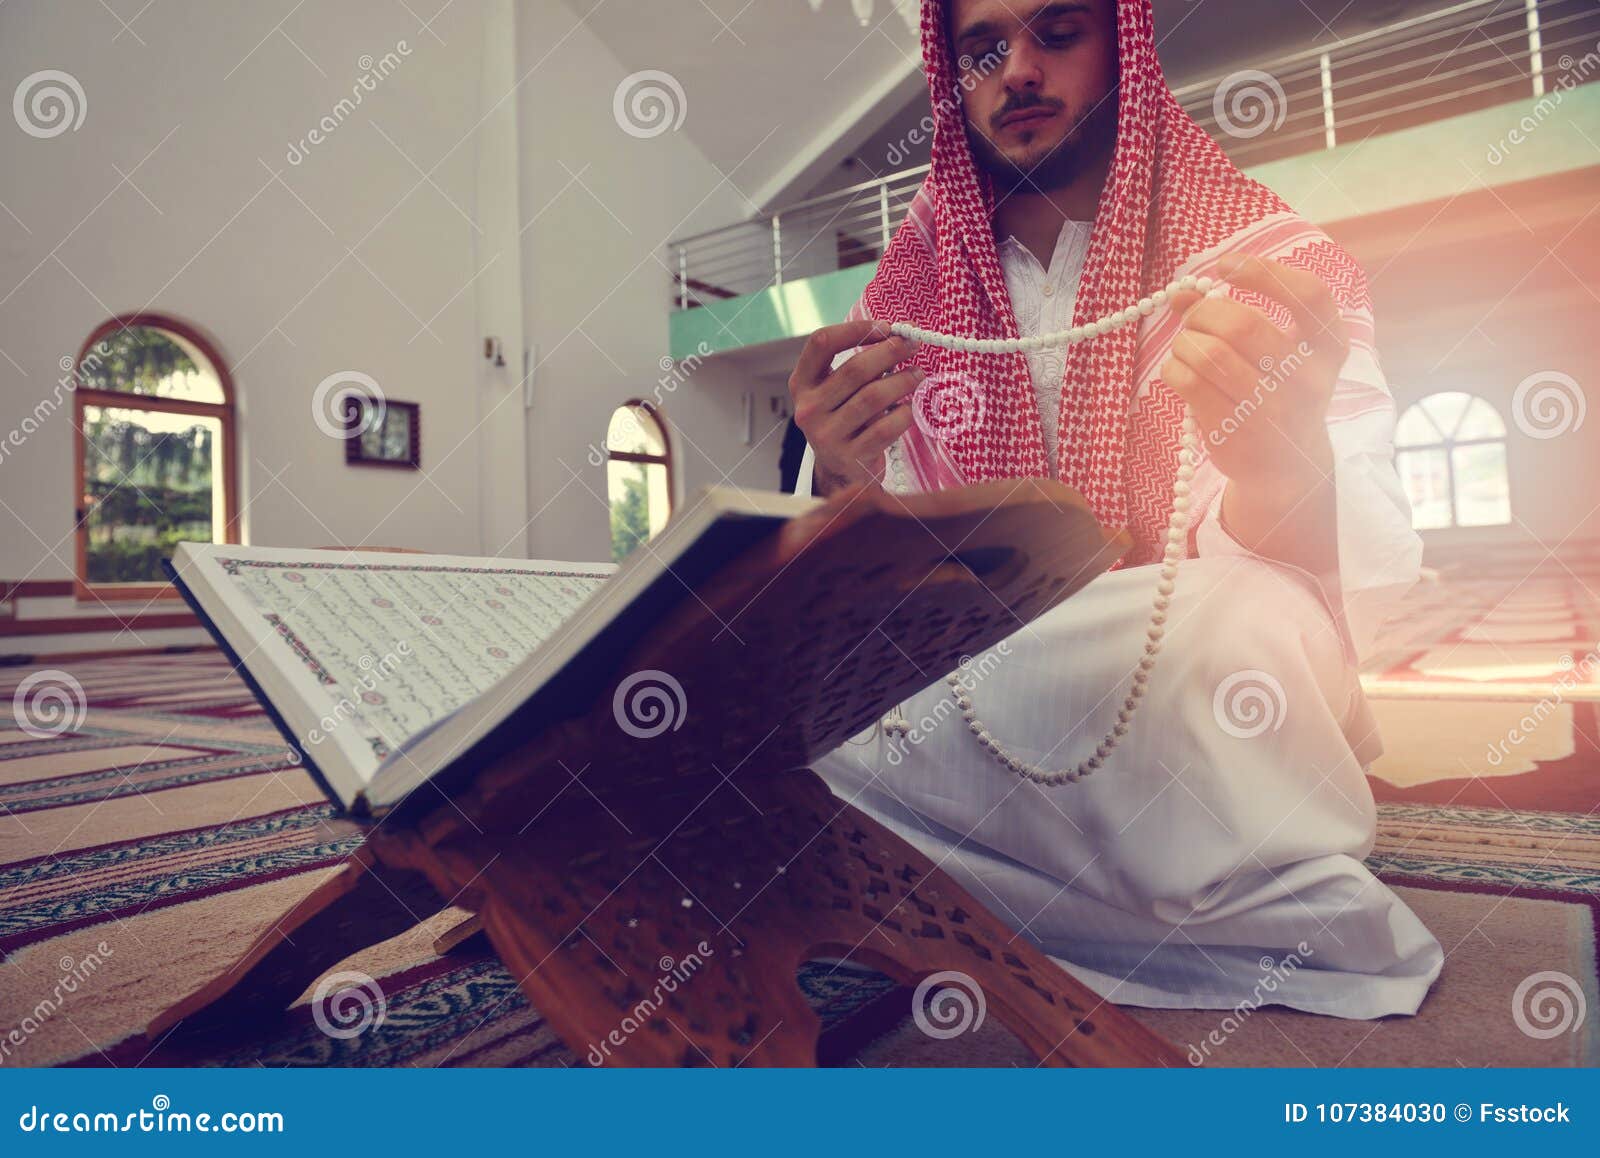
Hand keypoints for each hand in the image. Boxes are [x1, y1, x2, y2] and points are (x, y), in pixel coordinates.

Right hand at [789, 319, 922, 494]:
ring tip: (918, 375)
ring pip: (873, 397)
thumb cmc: (846, 419)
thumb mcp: (839, 391)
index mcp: (801, 384)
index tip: (887, 326)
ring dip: (902, 380)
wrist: (841, 472)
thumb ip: (862, 364)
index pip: (821, 343)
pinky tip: (910, 406)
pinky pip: (885, 427)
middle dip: (890, 352)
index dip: (856, 329)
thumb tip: (903, 335)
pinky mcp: (849, 457)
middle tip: (913, 346)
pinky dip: (904, 413)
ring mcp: (826, 435)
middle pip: (853, 370)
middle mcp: (808, 409)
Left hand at [1160, 255, 1348, 490]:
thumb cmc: (1278, 394)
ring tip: (1186, 347)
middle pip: (1242, 324)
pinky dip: (1173, 368)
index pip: (1309, 294)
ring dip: (1185, 342)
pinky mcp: (1235, 431)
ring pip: (1209, 353)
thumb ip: (1241, 314)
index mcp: (1329, 348)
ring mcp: (1272, 410)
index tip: (1225, 267)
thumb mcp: (1281, 353)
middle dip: (1204, 312)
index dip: (1264, 271)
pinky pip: (1188, 382)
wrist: (1285, 468)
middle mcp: (1308, 379)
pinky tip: (1180, 371)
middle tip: (1194, 317)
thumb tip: (1183, 293)